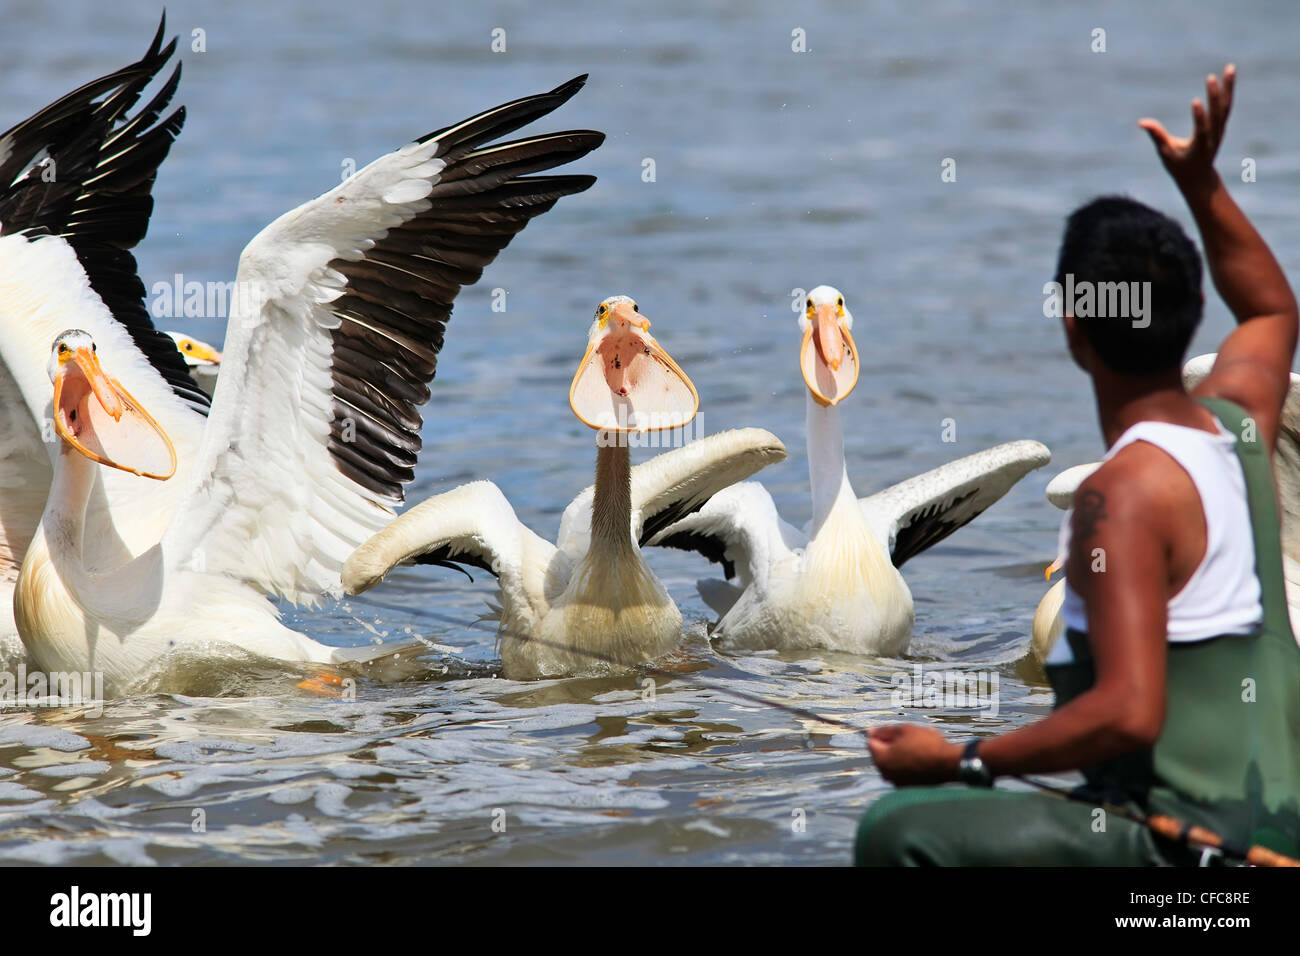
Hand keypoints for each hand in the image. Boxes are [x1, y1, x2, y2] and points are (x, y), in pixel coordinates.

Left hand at [867, 724, 961, 785]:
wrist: (949, 764)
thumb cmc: (927, 745)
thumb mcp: (904, 730)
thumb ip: (885, 730)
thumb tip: (871, 731)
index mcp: (881, 759)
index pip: (871, 742)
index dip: (881, 733)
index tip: (893, 730)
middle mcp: (886, 774)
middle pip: (882, 754)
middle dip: (892, 744)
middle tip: (908, 736)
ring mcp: (897, 782)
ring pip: (894, 762)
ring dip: (902, 752)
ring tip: (918, 743)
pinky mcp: (909, 787)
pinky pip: (904, 771)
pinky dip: (909, 763)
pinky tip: (923, 755)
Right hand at [1138, 64, 1234, 189]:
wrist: (1199, 177)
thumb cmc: (1178, 165)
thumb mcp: (1165, 153)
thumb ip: (1156, 136)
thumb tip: (1142, 122)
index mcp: (1199, 146)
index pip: (1201, 129)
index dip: (1199, 116)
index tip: (1196, 100)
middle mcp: (1213, 136)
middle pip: (1217, 114)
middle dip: (1214, 96)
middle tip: (1211, 77)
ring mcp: (1220, 130)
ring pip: (1226, 106)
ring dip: (1228, 87)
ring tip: (1230, 67)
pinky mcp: (1222, 125)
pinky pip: (1226, 105)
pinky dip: (1228, 90)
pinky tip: (1229, 75)